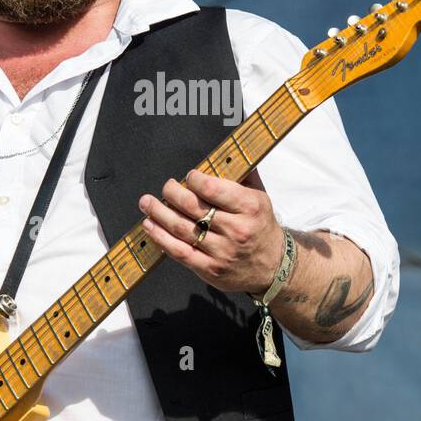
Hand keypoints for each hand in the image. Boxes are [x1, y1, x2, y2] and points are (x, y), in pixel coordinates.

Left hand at [139, 169, 282, 295]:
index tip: (188, 176)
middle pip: (193, 207)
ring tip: (147, 203)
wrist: (273, 267)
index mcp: (249, 207)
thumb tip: (227, 150)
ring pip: (182, 229)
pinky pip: (179, 252)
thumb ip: (243, 175)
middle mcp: (236, 229)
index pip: (213, 188)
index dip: (194, 179)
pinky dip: (161, 238)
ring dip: (159, 213)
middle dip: (172, 193)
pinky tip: (150, 226)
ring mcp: (222, 251)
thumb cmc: (261, 227)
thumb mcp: (261, 198)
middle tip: (165, 187)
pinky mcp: (210, 269)